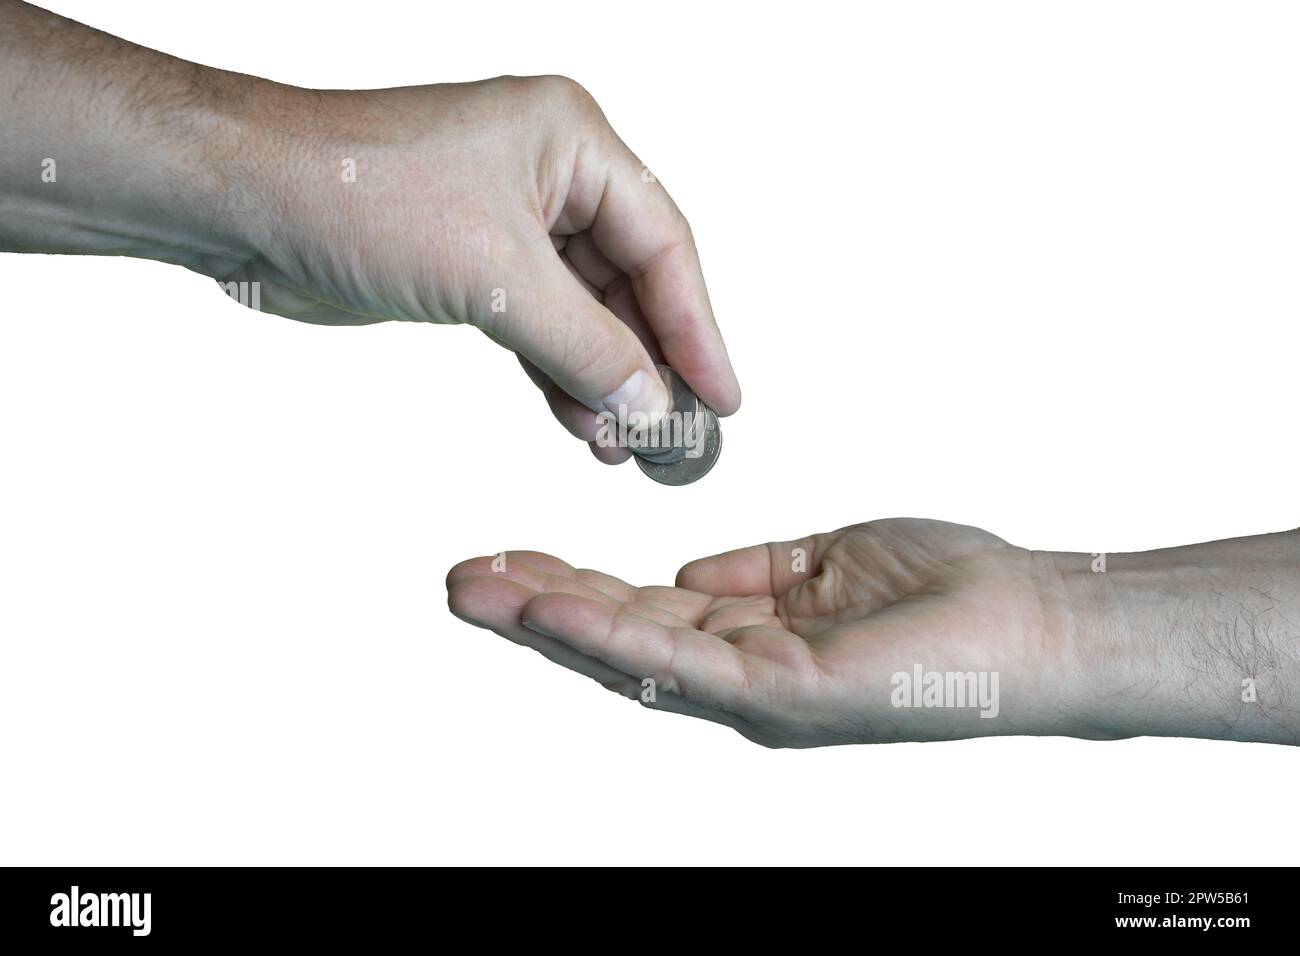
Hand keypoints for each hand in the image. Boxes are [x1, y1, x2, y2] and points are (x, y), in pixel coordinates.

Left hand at [0, 0, 737, 463]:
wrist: (242, 201)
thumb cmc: (356, 192)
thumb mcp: (495, 277)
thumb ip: (587, 346)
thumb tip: (652, 407)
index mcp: (571, 140)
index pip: (664, 242)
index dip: (697, 327)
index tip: (721, 397)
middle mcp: (549, 174)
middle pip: (630, 281)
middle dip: (650, 363)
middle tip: (676, 436)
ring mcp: (508, 221)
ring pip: (584, 312)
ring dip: (605, 380)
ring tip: (624, 448)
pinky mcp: (472, 266)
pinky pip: (539, 327)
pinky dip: (560, 375)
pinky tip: (579, 423)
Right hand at [448, 519, 1299, 746]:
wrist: (1038, 622)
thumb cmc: (950, 592)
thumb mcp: (830, 562)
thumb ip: (758, 572)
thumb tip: (688, 569)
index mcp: (753, 639)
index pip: (643, 611)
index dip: (574, 585)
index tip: (510, 555)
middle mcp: (745, 675)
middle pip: (621, 639)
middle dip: (537, 605)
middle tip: (459, 578)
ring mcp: (761, 692)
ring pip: (636, 659)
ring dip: (551, 622)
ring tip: (478, 590)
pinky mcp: (788, 697)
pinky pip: (686, 666)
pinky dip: (614, 638)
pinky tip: (557, 610)